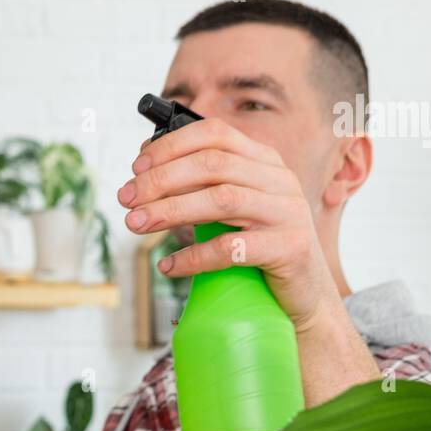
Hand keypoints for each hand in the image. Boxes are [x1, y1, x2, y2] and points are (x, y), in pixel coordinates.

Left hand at [118, 117, 340, 332]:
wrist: (305, 297)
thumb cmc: (259, 249)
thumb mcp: (235, 210)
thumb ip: (203, 189)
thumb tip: (145, 178)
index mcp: (264, 161)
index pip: (215, 134)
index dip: (171, 146)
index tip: (136, 167)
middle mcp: (279, 180)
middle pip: (212, 165)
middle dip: (161, 180)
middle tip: (126, 199)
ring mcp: (288, 212)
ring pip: (221, 200)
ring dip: (170, 211)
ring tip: (136, 224)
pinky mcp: (289, 248)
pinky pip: (232, 248)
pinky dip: (193, 257)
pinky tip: (169, 266)